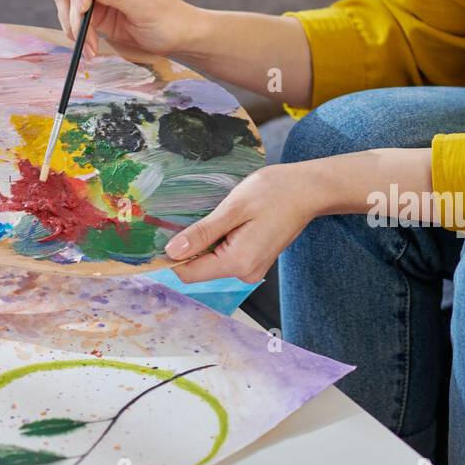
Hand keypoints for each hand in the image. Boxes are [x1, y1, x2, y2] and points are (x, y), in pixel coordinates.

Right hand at [52, 0, 205, 59]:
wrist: (175, 38)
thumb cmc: (169, 19)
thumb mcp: (146, 8)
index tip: (84, 6)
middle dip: (75, 8)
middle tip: (83, 32)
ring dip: (73, 24)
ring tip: (90, 47)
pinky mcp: (93, 10)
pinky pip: (72, 16)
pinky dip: (76, 33)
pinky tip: (91, 47)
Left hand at [164, 162, 320, 282]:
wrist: (307, 190)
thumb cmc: (274, 193)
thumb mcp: (233, 208)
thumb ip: (203, 233)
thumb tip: (173, 251)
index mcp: (238, 262)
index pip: (189, 273)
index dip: (170, 257)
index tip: (157, 234)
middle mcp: (245, 273)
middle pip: (199, 268)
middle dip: (188, 246)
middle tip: (186, 214)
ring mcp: (251, 268)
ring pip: (211, 261)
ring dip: (203, 241)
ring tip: (213, 213)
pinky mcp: (254, 260)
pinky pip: (224, 256)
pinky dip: (217, 240)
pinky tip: (224, 220)